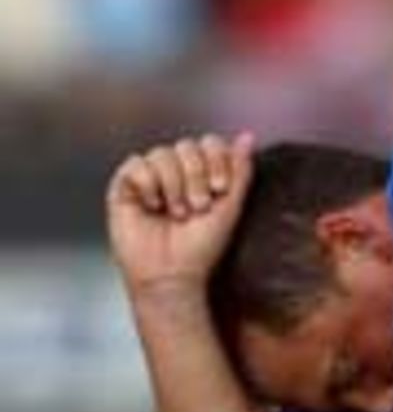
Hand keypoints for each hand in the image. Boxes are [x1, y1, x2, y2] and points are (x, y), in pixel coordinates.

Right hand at [106, 133, 254, 296]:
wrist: (173, 274)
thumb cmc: (201, 247)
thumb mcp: (230, 207)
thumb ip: (240, 171)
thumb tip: (247, 137)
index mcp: (200, 173)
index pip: (209, 143)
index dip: (216, 161)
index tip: (219, 189)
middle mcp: (174, 171)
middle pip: (187, 146)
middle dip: (196, 177)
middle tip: (198, 207)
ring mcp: (149, 177)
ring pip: (162, 154)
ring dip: (174, 186)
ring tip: (176, 213)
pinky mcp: (125, 186)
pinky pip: (136, 164)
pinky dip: (148, 185)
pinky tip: (152, 206)